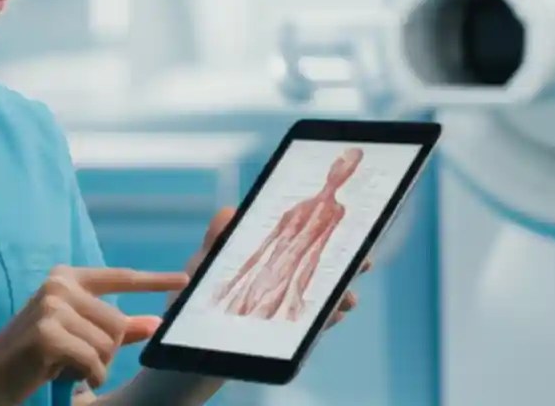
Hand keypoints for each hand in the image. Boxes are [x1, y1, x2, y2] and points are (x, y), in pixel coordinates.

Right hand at [0, 266, 188, 402]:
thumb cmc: (34, 357)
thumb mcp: (77, 335)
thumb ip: (116, 327)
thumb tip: (154, 323)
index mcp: (66, 277)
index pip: (119, 277)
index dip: (154, 281)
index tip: (183, 280)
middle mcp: (59, 284)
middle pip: (117, 322)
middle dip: (106, 350)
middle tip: (75, 359)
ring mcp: (53, 306)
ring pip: (108, 343)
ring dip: (94, 365)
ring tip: (65, 365)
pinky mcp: (49, 333)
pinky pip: (93, 361)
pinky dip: (86, 376)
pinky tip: (64, 376)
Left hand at [172, 207, 365, 328]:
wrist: (190, 342)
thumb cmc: (196, 295)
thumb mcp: (203, 263)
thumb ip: (217, 238)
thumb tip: (230, 212)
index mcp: (268, 255)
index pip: (302, 237)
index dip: (325, 229)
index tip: (345, 218)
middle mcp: (283, 278)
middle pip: (321, 265)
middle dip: (347, 262)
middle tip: (365, 261)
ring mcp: (287, 306)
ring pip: (322, 296)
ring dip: (339, 296)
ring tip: (347, 300)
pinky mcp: (286, 335)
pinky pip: (312, 327)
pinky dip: (324, 322)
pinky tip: (332, 318)